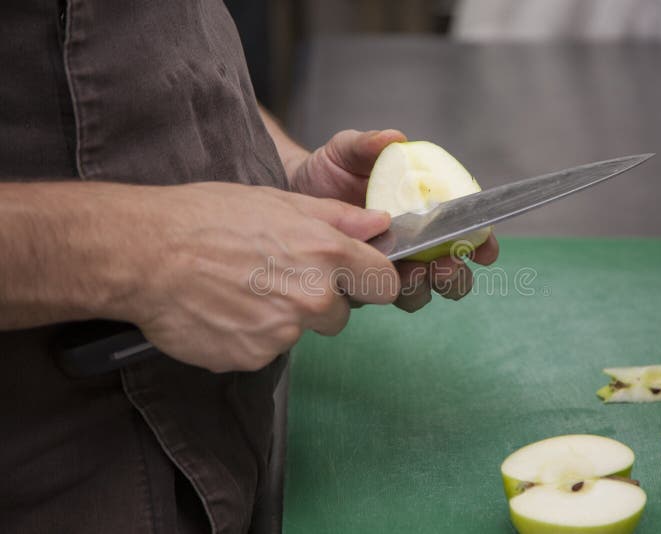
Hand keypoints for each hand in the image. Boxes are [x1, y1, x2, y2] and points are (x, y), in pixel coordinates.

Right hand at [122, 182, 398, 371]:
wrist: (145, 255)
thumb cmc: (206, 219)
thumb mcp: (277, 202)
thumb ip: (337, 218)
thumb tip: (381, 224)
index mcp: (326, 253)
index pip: (385, 283)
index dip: (370, 280)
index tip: (356, 279)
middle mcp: (313, 298)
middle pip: (341, 314)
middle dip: (320, 301)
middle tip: (276, 277)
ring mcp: (284, 333)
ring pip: (301, 332)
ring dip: (282, 319)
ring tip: (241, 290)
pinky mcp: (254, 358)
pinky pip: (266, 350)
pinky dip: (250, 336)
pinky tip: (224, 311)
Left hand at [289, 129, 499, 311]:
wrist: (291, 193)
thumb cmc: (328, 169)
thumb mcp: (347, 151)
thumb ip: (369, 144)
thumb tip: (394, 137)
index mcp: (422, 210)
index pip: (462, 228)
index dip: (480, 241)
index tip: (484, 250)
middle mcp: (413, 242)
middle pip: (450, 269)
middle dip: (454, 274)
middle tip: (444, 265)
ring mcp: (389, 266)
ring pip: (421, 290)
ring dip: (425, 288)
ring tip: (415, 275)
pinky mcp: (363, 281)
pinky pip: (382, 296)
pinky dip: (387, 293)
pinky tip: (376, 279)